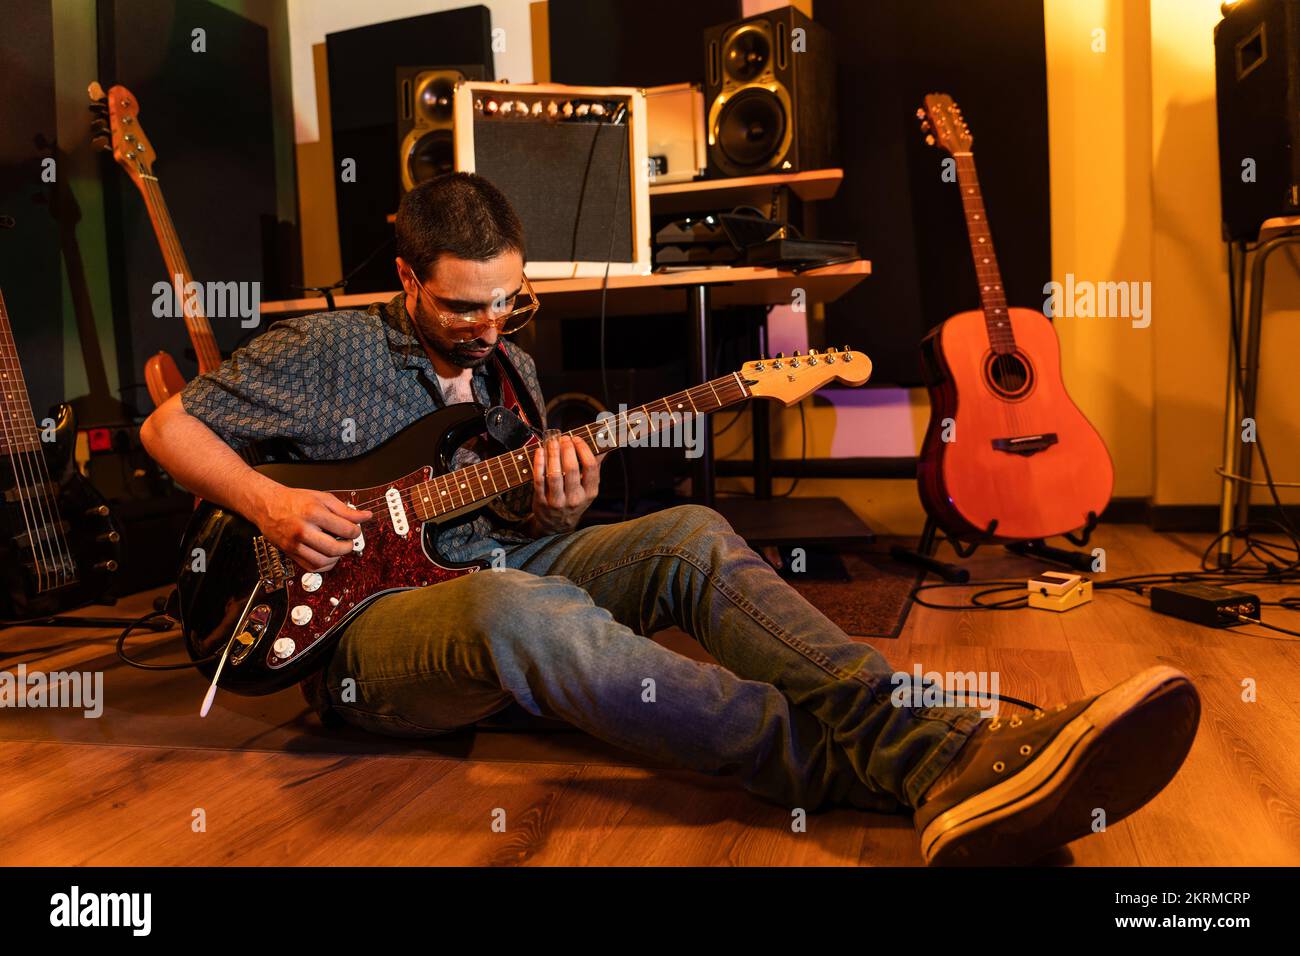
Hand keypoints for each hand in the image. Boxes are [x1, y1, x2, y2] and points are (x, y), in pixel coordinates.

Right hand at [252, 485, 372, 570]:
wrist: (268, 505)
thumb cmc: (294, 500)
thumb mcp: (322, 498)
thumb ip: (345, 509)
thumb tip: (365, 516)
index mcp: (313, 513)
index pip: (345, 529)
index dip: (356, 531)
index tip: (355, 530)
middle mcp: (303, 530)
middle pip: (334, 548)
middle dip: (348, 547)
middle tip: (349, 541)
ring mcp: (295, 544)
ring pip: (323, 561)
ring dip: (337, 557)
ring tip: (338, 548)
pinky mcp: (290, 553)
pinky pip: (311, 567)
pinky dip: (324, 565)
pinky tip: (328, 555)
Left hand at [526, 434, 603, 534]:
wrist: (557, 525)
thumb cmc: (575, 500)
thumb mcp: (588, 488)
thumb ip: (595, 466)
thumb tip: (604, 445)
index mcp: (590, 492)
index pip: (590, 467)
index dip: (583, 449)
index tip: (577, 439)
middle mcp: (575, 498)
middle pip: (572, 469)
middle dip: (567, 449)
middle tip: (563, 438)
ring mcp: (558, 501)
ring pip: (555, 474)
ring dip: (552, 454)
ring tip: (552, 441)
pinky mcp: (542, 502)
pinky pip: (539, 480)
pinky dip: (539, 464)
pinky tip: (540, 452)